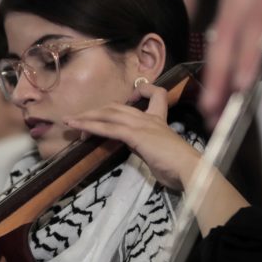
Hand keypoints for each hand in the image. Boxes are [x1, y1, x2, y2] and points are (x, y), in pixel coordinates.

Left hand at [63, 82, 200, 189]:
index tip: (130, 96)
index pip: (154, 95)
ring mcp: (143, 125)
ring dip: (87, 118)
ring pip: (109, 115)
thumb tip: (143, 152)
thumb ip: (150, 149)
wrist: (190, 170)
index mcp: (160, 121)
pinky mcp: (136, 135)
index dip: (141, 91)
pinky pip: (108, 128)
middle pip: (118, 107)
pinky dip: (90, 126)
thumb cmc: (180, 168)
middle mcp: (150, 118)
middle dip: (96, 112)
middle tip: (79, 120)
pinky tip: (78, 127)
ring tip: (70, 122)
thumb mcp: (162, 154)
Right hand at [200, 0, 261, 122]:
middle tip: (213, 112)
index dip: (250, 55)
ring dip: (213, 76)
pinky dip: (216, 64)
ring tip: (212, 110)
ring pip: (217, 40)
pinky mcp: (226, 2)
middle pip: (227, 37)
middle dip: (218, 77)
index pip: (259, 23)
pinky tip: (216, 90)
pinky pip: (218, 36)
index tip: (243, 85)